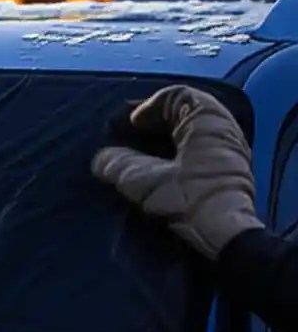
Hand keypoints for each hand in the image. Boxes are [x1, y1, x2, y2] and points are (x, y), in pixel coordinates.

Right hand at [92, 85, 261, 260]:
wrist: (227, 235)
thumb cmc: (188, 199)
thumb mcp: (145, 182)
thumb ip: (119, 165)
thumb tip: (100, 159)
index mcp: (206, 120)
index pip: (175, 96)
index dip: (147, 107)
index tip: (128, 126)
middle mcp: (223, 127)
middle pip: (186, 111)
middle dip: (155, 121)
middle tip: (130, 135)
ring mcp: (229, 149)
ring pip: (192, 131)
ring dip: (166, 138)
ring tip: (141, 153)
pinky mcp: (229, 170)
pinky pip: (199, 147)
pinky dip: (178, 150)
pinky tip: (162, 169)